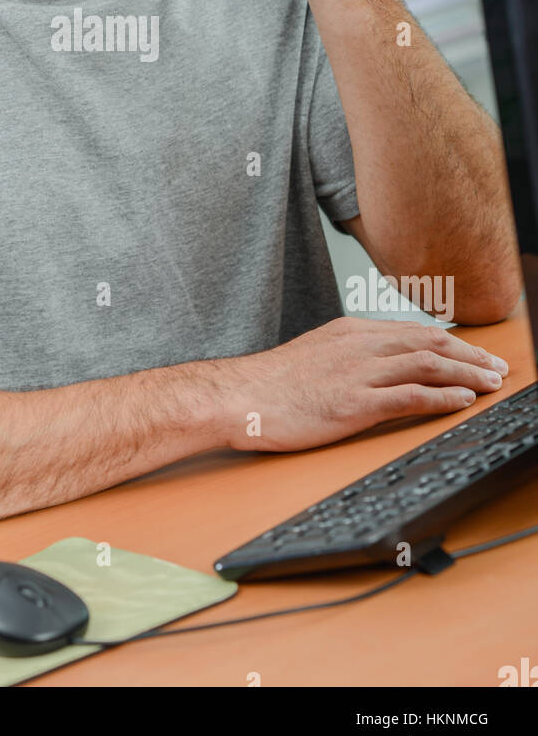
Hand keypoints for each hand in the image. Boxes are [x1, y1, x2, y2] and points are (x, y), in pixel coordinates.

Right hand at [213, 318, 508, 452]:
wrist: (238, 396)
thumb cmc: (270, 383)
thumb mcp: (315, 356)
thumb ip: (347, 357)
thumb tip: (374, 368)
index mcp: (350, 332)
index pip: (413, 332)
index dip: (451, 343)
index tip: (473, 355)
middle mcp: (359, 346)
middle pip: (429, 343)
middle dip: (469, 356)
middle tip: (497, 369)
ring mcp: (358, 373)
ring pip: (427, 365)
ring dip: (466, 374)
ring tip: (490, 385)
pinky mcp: (353, 403)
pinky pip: (409, 396)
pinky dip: (441, 397)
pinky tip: (460, 401)